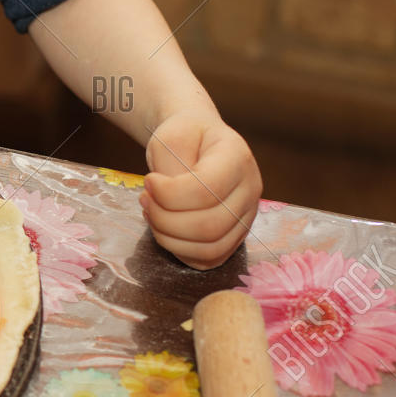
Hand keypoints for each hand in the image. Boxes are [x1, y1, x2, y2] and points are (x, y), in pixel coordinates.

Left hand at [141, 113, 262, 269]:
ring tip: (151, 212)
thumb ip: (170, 166)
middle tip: (144, 199)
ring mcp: (246, 216)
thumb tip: (168, 199)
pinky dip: (179, 250)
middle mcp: (250, 189)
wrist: (198, 142)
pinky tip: (165, 227)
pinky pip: (208, 259)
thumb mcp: (171, 136)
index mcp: (238, 158)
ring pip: (210, 248)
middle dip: (164, 218)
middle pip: (209, 226)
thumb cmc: (185, 138)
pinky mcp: (234, 236)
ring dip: (168, 237)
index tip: (149, 181)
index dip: (169, 194)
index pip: (207, 190)